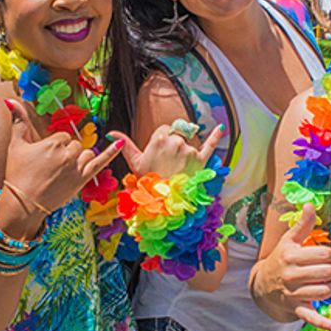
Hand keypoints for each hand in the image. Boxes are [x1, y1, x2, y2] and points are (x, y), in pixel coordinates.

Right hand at [2, 98, 121, 224]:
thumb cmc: (17, 174)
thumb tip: (10, 101)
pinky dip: (111, 152)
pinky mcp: (83, 179)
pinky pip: (101, 162)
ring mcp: (77, 167)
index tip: (44, 160)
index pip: (62, 137)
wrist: (24, 204)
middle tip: (50, 169)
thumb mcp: (15, 145)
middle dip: (65, 154)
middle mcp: (68, 153)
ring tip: (62, 172)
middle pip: (74, 145)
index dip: (54, 148)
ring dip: (78, 159)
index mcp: (53, 143)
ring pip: (85, 154)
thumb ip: (17, 121)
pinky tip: (121, 143)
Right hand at [109, 122, 223, 177]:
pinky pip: (210, 145)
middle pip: (177, 133)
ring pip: (188, 142)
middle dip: (173, 144)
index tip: (159, 153)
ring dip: (184, 151)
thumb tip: (111, 134)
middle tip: (168, 162)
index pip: (164, 129)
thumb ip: (125, 145)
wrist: (164, 201)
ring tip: (177, 167)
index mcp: (160, 138)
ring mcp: (190, 150)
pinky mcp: (201, 160)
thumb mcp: (135, 162)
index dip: (162, 140)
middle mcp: (176, 142)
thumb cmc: (148, 182)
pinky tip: (220, 128)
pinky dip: (215, 136)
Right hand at [252, 203, 330, 328]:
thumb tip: (310, 204)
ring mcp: (293, 293)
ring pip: (324, 291)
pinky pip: (311, 317)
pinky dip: (324, 324)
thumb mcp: (289, 241)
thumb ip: (303, 224)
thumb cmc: (281, 259)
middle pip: (326, 273)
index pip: (323, 255)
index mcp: (291, 256)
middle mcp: (291, 275)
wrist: (262, 285)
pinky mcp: (296, 308)